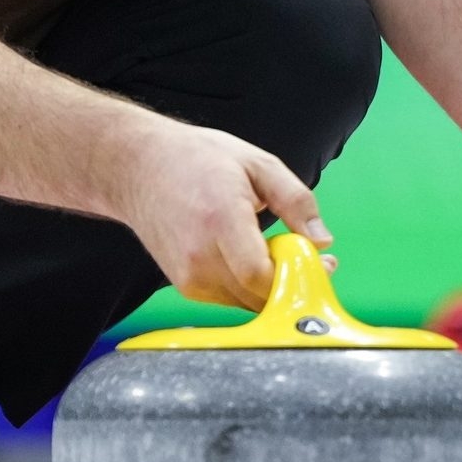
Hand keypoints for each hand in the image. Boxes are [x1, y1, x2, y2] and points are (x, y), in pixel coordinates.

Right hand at [117, 116, 331, 310]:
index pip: (260, 275)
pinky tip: (247, 255)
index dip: (293, 275)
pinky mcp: (184, 285)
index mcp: (220, 219)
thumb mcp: (257, 164)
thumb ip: (296, 201)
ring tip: (274, 249)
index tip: (314, 261)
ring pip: (246, 302)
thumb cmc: (196, 159)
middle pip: (257, 296)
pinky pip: (229, 298)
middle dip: (290, 282)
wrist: (139, 168)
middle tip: (305, 256)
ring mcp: (187, 275)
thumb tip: (322, 239)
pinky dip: (247, 284)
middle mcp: (199, 255)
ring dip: (269, 285)